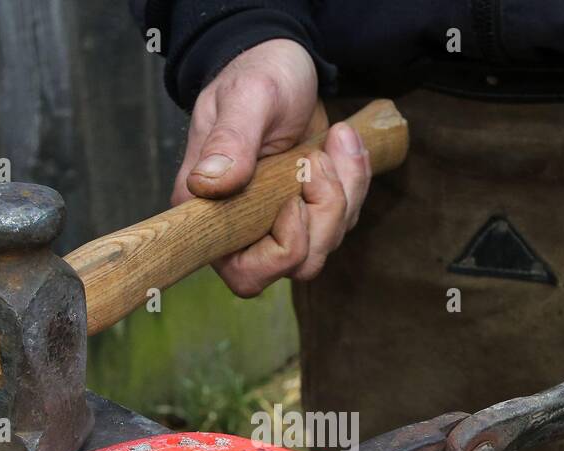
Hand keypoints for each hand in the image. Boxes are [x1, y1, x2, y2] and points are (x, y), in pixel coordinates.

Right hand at [172, 39, 371, 297]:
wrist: (282, 64)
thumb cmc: (256, 75)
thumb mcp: (247, 97)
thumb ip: (230, 140)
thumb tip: (209, 184)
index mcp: (209, 211)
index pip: (245, 273)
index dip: (281, 251)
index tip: (293, 201)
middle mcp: (239, 228)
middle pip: (295, 265)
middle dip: (324, 216)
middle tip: (319, 159)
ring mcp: (275, 224)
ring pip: (325, 245)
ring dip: (343, 194)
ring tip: (336, 140)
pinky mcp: (307, 214)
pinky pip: (342, 221)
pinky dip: (354, 183)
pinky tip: (343, 143)